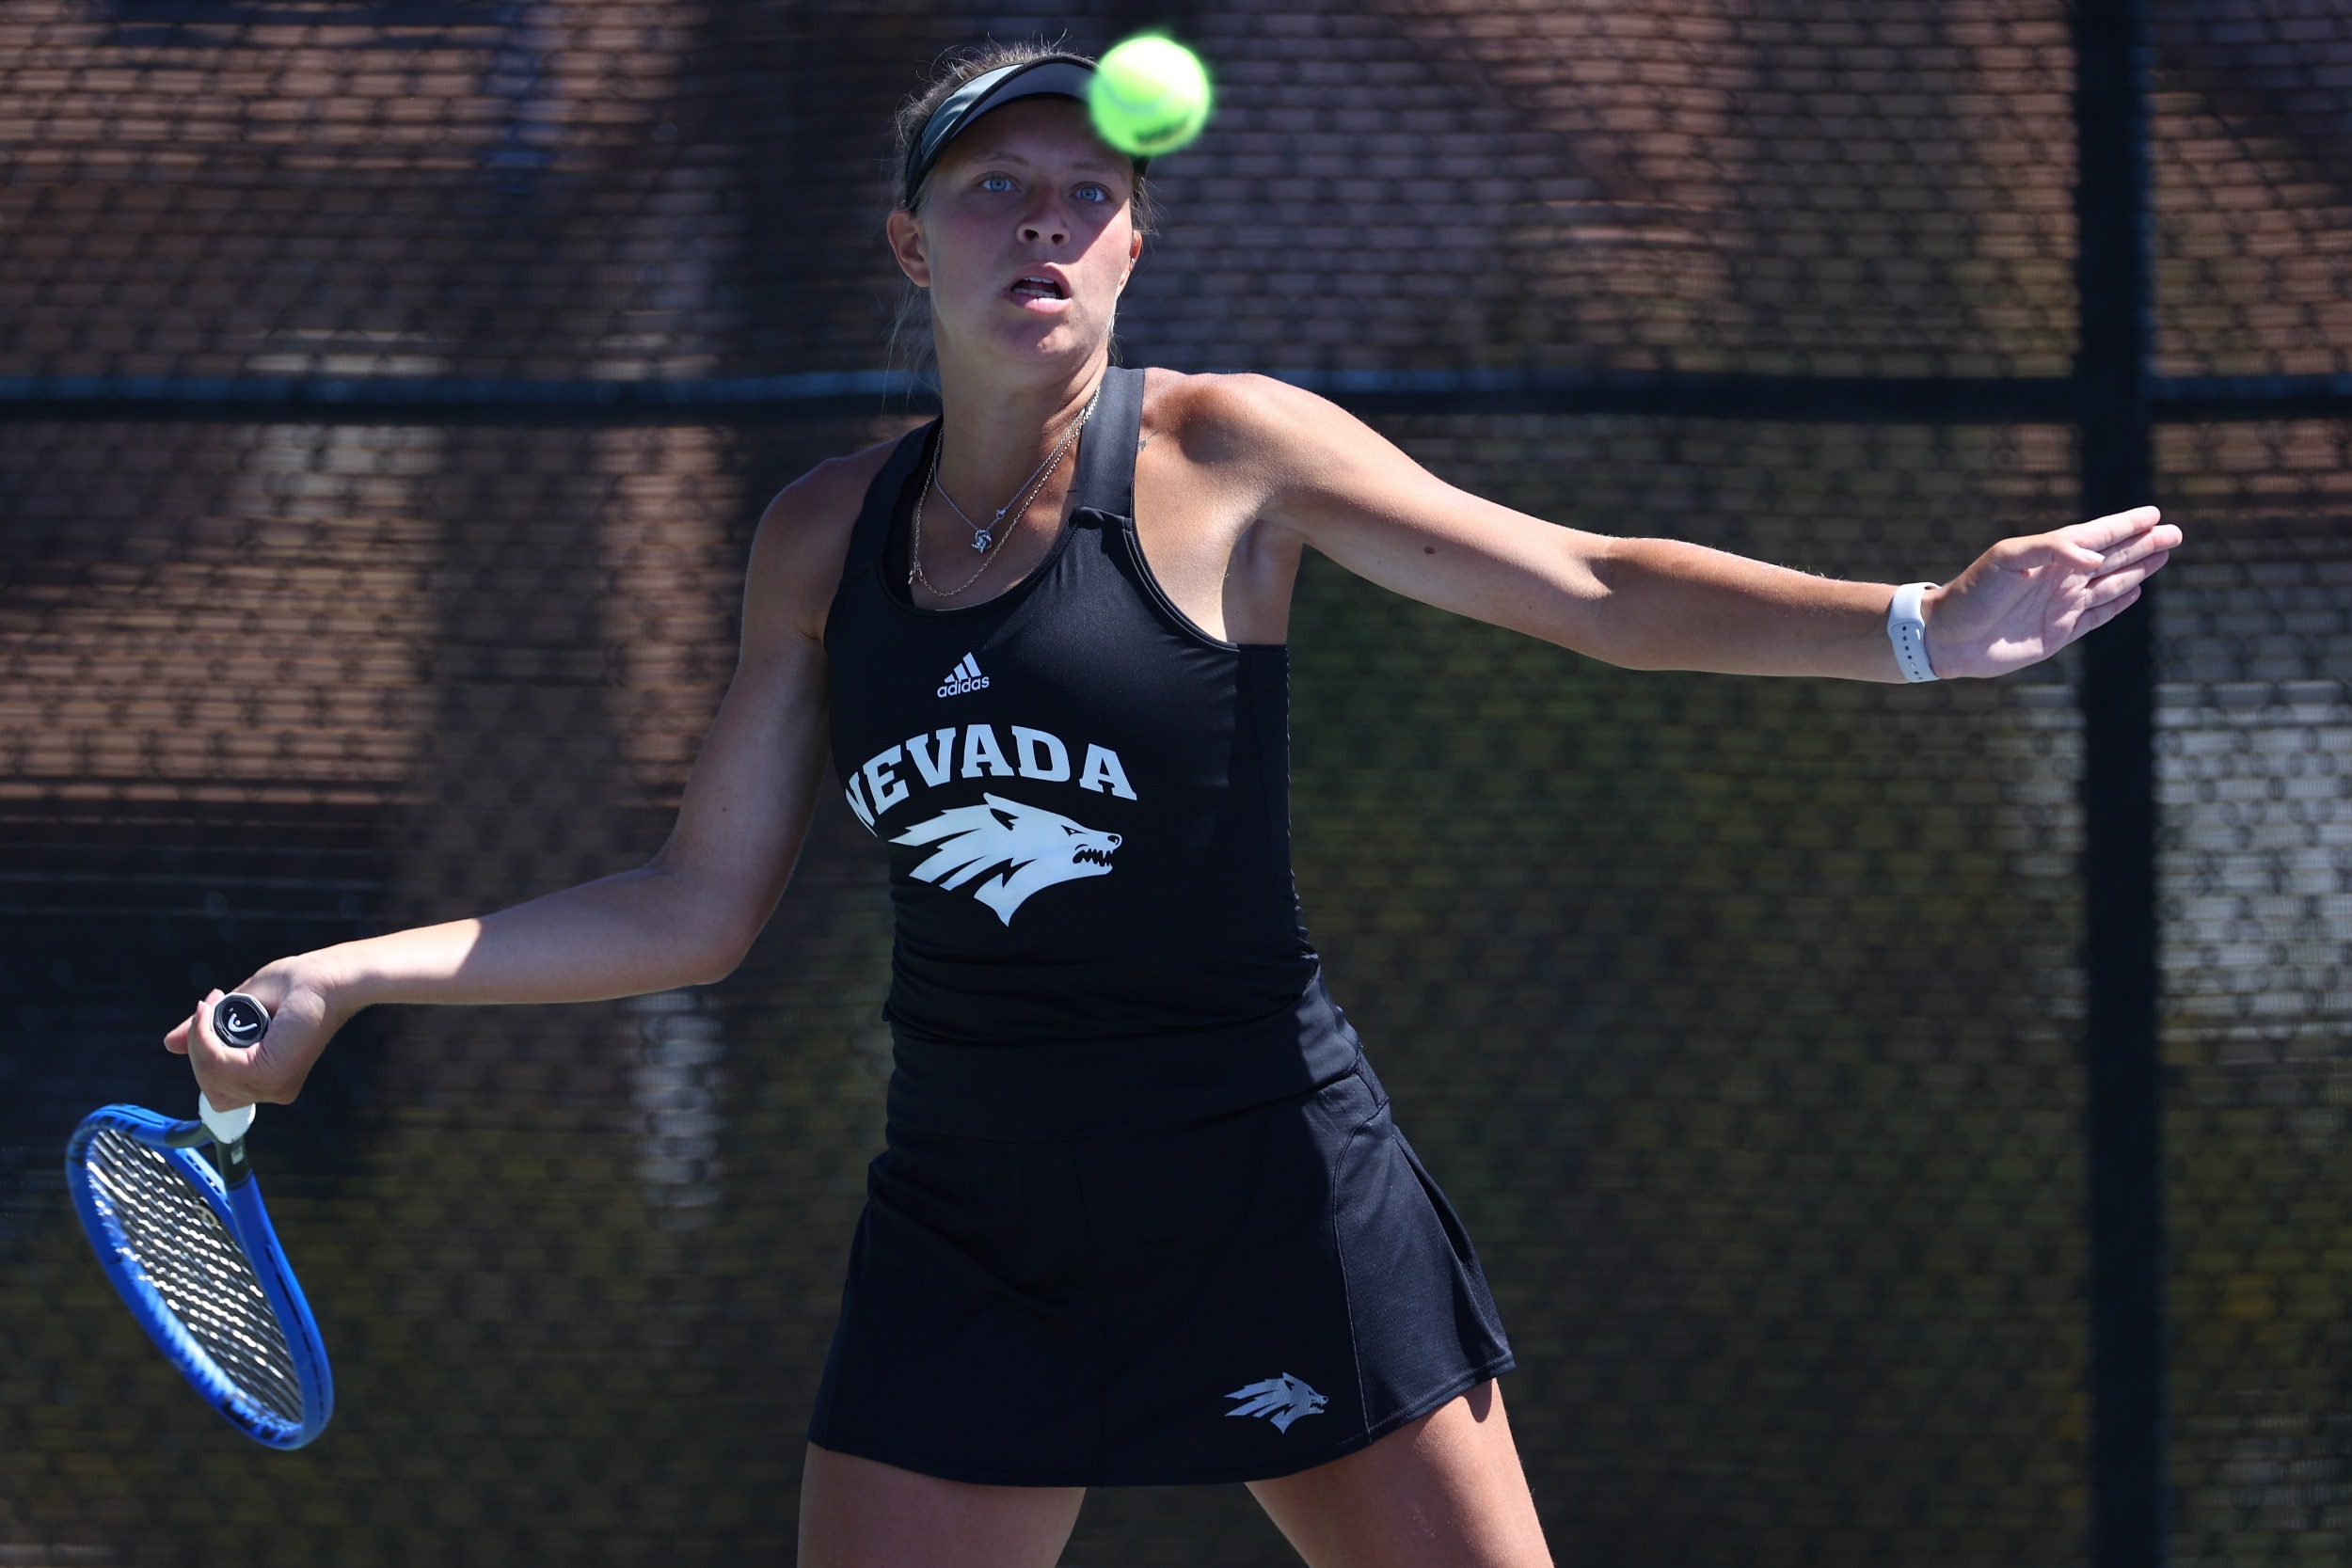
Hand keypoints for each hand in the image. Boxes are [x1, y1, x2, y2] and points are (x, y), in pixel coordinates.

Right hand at [164, 956, 351, 1112]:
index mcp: (268, 1080)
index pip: (215, 1088)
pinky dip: (205, 1037)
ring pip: (209, 1074)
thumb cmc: (296, 986)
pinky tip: (209, 1013)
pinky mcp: (270, 1075)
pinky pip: (217, 1064)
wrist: (328, 977)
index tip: (207, 1010)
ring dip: (201, 1037)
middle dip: (199, 1047)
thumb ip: (209, 1032)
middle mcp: (272, 1089)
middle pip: (208, 1087)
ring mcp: (272, 1086)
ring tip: (212, 1004)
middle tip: (209, 1005)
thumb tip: (169, 1044)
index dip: (202, 1054)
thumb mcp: (238, 1010)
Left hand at [1920, 506, 2178, 678]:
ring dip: (2138, 569)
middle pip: (2113, 556)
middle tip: (2175, 533)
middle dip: (2144, 544)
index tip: (2154, 513)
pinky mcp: (2061, 632)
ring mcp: (2063, 605)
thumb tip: (2096, 560)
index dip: (2126, 525)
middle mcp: (2061, 577)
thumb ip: (2053, 550)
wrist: (1949, 637)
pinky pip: (2098, 615)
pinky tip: (2135, 591)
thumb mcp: (2007, 558)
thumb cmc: (1974, 592)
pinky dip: (2118, 603)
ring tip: (2163, 554)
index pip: (2097, 535)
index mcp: (2051, 554)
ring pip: (2111, 582)